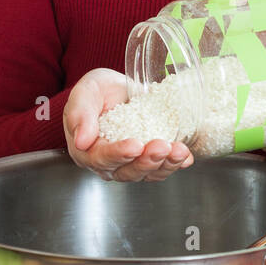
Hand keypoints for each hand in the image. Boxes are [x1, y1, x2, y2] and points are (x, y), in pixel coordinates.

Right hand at [63, 67, 193, 181]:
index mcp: (87, 150)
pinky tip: (185, 157)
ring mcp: (131, 163)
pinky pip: (162, 168)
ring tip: (178, 150)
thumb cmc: (97, 92)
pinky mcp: (149, 160)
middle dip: (146, 161)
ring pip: (147, 173)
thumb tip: (82, 141)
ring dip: (165, 164)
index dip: (118, 154)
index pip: (101, 159)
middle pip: (127, 171)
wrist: (116, 90)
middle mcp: (109, 163)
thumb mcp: (85, 93)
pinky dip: (176, 164)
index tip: (135, 145)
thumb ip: (80, 114)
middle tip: (161, 146)